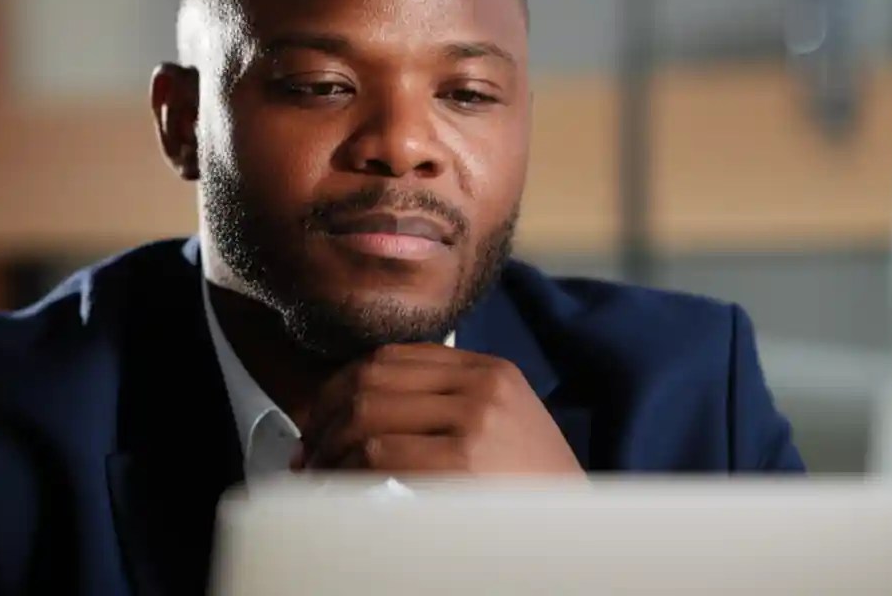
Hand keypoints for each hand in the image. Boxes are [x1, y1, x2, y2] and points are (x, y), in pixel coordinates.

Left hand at [296, 343, 583, 476]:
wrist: (581, 535)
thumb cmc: (532, 492)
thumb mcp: (502, 426)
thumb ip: (445, 405)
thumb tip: (356, 410)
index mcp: (491, 371)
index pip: (392, 357)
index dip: (341, 385)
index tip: (320, 417)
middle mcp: (483, 386)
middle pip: (372, 378)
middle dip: (325, 416)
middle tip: (310, 451)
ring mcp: (475, 420)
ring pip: (367, 413)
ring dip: (329, 447)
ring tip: (321, 474)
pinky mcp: (463, 460)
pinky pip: (379, 453)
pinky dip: (348, 471)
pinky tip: (343, 489)